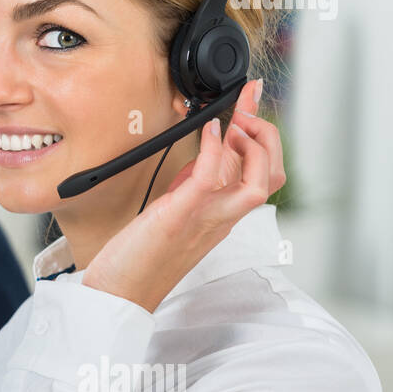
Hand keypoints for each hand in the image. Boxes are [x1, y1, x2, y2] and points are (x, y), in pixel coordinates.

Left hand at [80, 78, 284, 312]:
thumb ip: (196, 183)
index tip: (251, 99)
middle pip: (273, 175)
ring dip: (255, 145)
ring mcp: (205, 219)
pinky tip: (208, 128)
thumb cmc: (141, 255)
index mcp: (222, 215)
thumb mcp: (177, 209)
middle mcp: (221, 218)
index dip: (264, 134)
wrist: (119, 293)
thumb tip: (208, 148)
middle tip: (245, 111)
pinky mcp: (180, 217)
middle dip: (268, 135)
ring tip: (234, 123)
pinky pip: (210, 179)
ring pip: (260, 181)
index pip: (262, 173)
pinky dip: (213, 148)